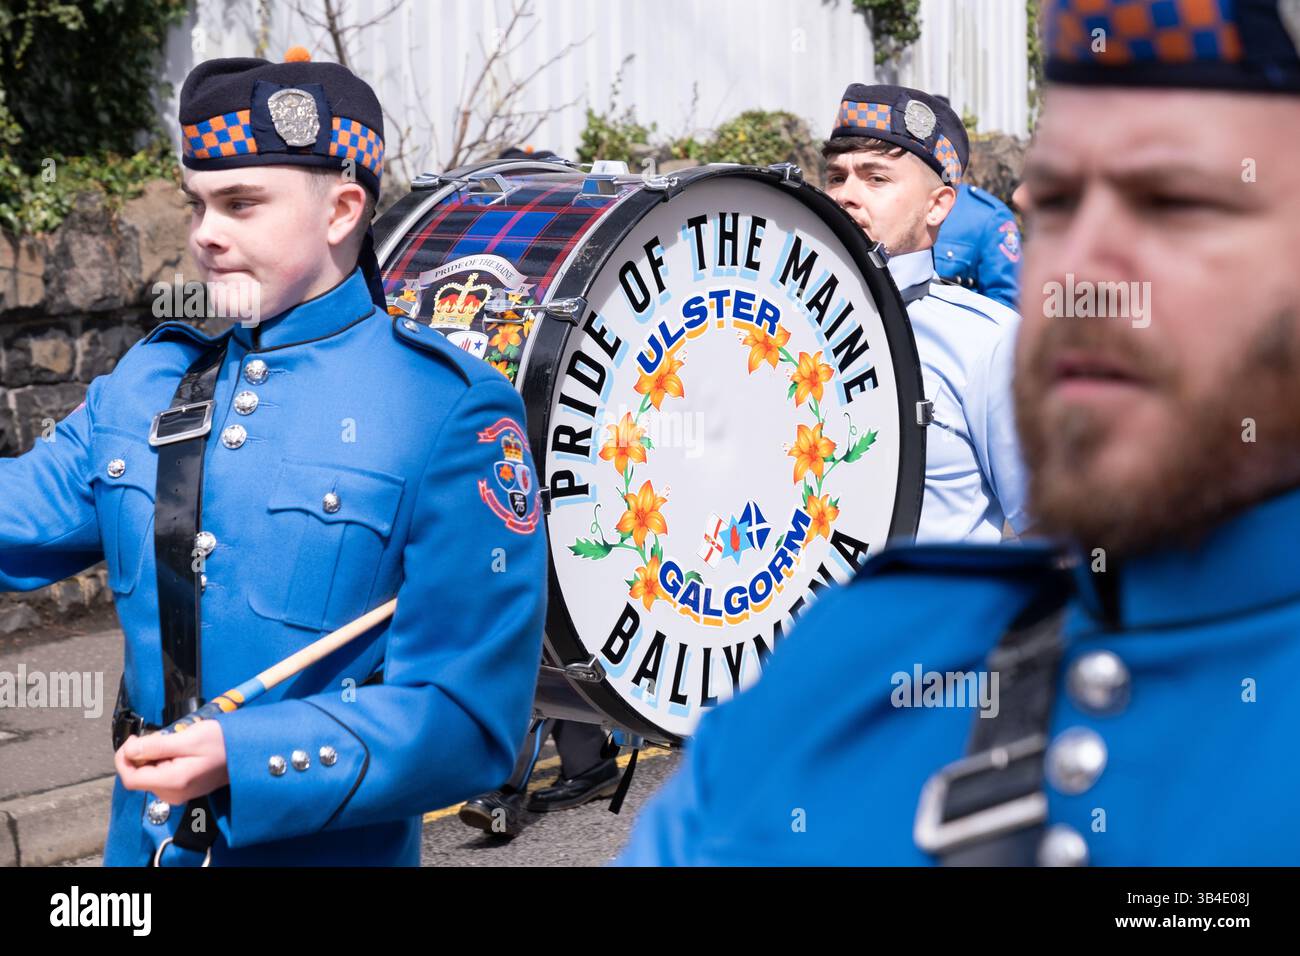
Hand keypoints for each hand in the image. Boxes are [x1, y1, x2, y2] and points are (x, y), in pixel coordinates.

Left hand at [115, 719, 229, 805]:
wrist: (246, 752)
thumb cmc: (222, 743)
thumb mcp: (188, 738)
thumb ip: (155, 746)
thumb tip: (129, 750)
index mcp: (172, 782)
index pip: (130, 778)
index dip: (124, 759)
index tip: (132, 740)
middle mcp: (172, 794)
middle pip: (139, 776)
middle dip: (142, 755)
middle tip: (159, 736)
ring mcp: (178, 793)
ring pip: (150, 775)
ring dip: (154, 756)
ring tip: (174, 741)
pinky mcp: (183, 789)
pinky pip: (162, 776)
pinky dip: (163, 761)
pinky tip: (178, 750)